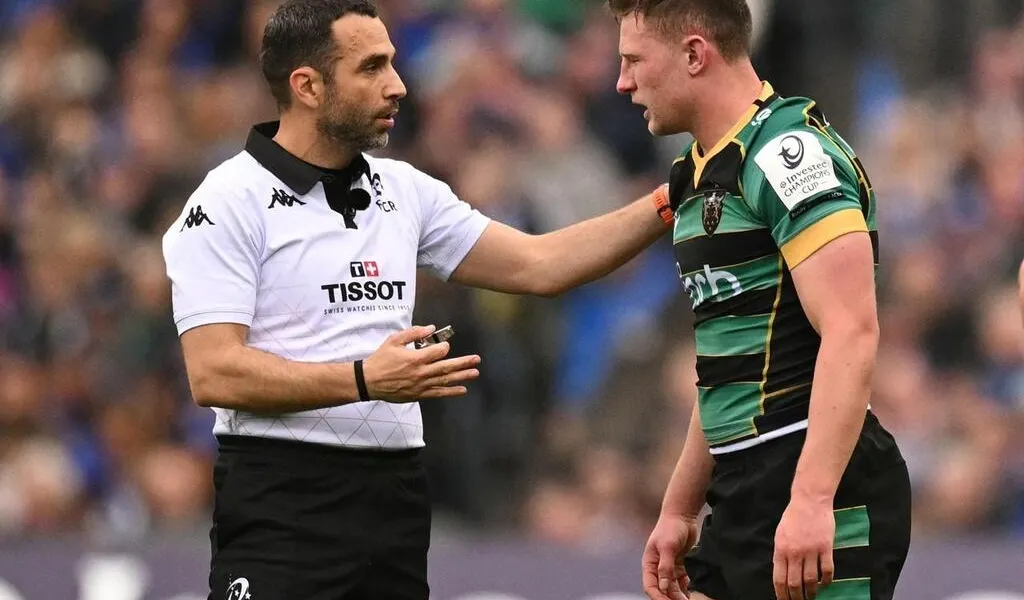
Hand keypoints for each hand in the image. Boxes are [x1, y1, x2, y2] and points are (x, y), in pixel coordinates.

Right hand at [363, 325, 480, 401]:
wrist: (369, 381)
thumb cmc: (381, 360)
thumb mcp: (394, 340)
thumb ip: (413, 333)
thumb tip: (431, 328)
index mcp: (415, 358)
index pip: (438, 352)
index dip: (444, 347)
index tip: (445, 346)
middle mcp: (421, 372)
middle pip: (447, 367)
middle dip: (463, 362)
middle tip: (476, 360)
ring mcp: (421, 385)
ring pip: (445, 380)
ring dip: (462, 377)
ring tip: (475, 373)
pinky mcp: (418, 394)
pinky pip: (438, 393)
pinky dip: (451, 392)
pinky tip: (462, 390)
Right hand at [642, 514, 698, 599]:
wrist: (682, 515)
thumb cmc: (670, 527)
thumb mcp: (667, 547)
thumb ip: (665, 567)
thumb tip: (664, 587)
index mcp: (650, 564)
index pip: (650, 586)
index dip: (658, 597)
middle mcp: (658, 568)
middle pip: (663, 589)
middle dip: (670, 598)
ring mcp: (670, 567)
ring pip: (673, 588)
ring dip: (679, 596)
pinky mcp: (680, 566)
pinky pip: (682, 582)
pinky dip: (687, 589)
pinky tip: (692, 594)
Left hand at [772, 497, 834, 599]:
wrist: (810, 501)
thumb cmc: (793, 518)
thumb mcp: (780, 535)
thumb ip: (781, 554)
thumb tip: (780, 572)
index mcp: (781, 550)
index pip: (779, 579)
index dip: (782, 594)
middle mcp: (795, 552)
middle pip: (795, 583)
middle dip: (796, 597)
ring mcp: (811, 550)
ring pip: (811, 580)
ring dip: (812, 592)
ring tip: (812, 597)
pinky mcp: (826, 547)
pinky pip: (827, 570)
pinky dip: (826, 581)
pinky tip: (825, 584)